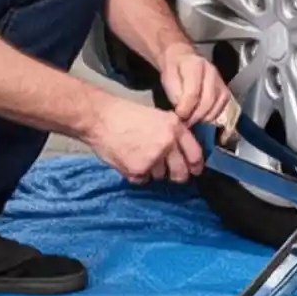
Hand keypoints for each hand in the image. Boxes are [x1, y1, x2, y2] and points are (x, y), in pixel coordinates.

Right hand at [84, 97, 204, 183]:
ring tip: (137, 154)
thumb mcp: (157, 117)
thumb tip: (182, 154)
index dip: (196, 166)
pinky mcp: (138, 170)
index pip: (195, 154)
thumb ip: (172, 134)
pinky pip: (143, 180)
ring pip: (160, 176)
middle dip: (176, 175)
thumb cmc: (124, 115)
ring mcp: (153, 158)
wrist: (100, 118)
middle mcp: (168, 143)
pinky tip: (127, 159)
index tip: (194, 170)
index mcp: (175, 128)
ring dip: (151, 171)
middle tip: (168, 172)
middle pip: (181, 173)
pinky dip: (136, 174)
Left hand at [159, 44, 231, 125]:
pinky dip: (212, 116)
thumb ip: (175, 95)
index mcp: (195, 66)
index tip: (178, 116)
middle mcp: (211, 72)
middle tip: (185, 122)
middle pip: (208, 100)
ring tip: (192, 120)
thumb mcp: (168, 79)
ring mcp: (220, 81)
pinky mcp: (224, 90)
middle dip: (195, 116)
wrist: (183, 59)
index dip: (185, 108)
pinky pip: (222, 107)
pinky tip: (202, 118)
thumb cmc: (174, 71)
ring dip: (204, 117)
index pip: (193, 93)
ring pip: (217, 105)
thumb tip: (182, 112)